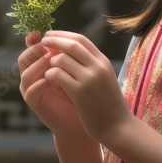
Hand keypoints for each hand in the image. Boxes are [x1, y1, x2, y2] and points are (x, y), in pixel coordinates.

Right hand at [18, 30, 90, 142]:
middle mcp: (33, 76)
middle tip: (47, 45)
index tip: (41, 32)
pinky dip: (38, 84)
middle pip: (24, 58)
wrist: (80, 121)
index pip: (32, 48)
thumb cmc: (79, 93)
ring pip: (25, 73)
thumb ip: (66, 55)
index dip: (34, 40)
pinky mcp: (34, 103)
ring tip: (50, 60)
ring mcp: (31, 89)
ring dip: (37, 65)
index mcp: (40, 65)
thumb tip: (65, 35)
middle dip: (35, 50)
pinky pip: (30, 91)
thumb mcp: (75, 70)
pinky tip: (49, 79)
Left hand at [40, 30, 133, 145]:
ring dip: (50, 60)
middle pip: (71, 44)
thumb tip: (69, 50)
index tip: (51, 35)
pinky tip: (48, 78)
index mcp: (103, 61)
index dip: (63, 35)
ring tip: (47, 65)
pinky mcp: (80, 92)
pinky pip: (58, 75)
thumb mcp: (104, 78)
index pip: (81, 39)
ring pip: (62, 59)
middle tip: (42, 41)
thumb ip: (90, 64)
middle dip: (54, 41)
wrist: (119, 127)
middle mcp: (97, 67)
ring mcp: (89, 79)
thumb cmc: (108, 104)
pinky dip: (50, 74)